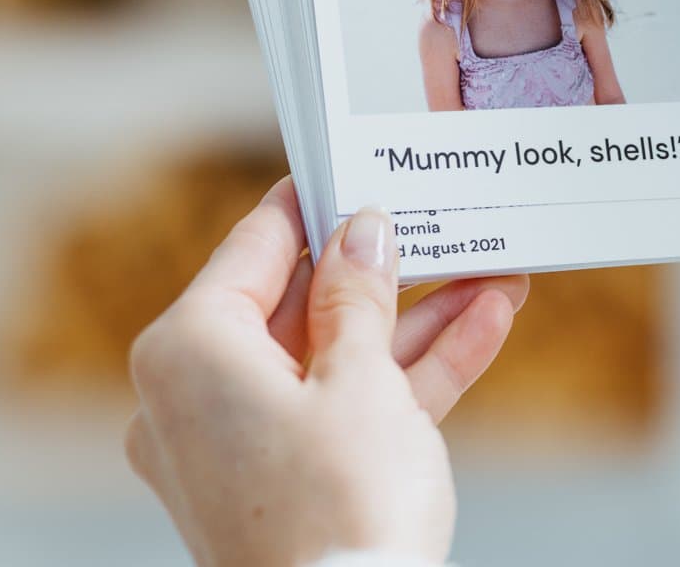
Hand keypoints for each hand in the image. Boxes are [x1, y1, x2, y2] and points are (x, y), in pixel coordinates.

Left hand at [125, 179, 527, 566]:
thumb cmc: (339, 514)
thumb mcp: (362, 380)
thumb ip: (359, 296)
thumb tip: (361, 234)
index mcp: (188, 350)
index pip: (255, 246)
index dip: (316, 202)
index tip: (356, 165)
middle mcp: (193, 395)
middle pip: (299, 305)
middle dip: (387, 270)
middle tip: (440, 224)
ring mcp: (234, 446)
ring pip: (332, 359)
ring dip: (416, 320)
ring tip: (492, 274)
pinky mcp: (278, 485)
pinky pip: (340, 410)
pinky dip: (404, 377)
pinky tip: (479, 326)